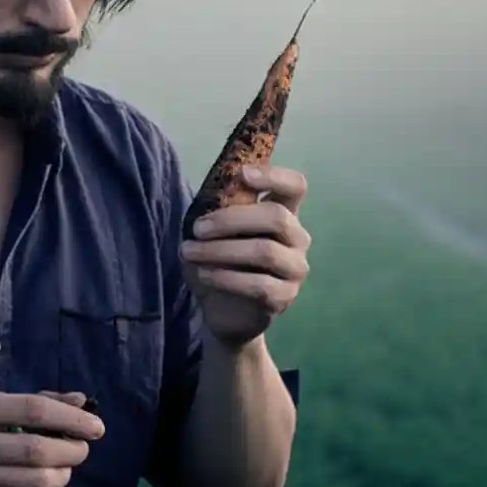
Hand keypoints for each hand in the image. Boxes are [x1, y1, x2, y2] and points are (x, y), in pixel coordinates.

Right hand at [0, 390, 103, 486]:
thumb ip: (34, 402)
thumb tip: (82, 401)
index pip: (34, 409)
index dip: (72, 417)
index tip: (96, 426)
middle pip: (39, 450)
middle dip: (73, 451)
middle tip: (80, 449)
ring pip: (37, 484)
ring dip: (62, 477)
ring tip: (63, 469)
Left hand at [180, 165, 311, 350]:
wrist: (223, 311)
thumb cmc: (220, 262)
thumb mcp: (215, 232)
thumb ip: (218, 209)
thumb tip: (211, 189)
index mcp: (283, 213)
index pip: (295, 186)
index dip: (274, 176)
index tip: (242, 174)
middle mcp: (297, 238)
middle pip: (277, 217)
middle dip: (231, 219)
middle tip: (197, 228)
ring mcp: (295, 269)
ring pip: (265, 251)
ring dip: (220, 250)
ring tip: (189, 252)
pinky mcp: (285, 297)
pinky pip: (259, 285)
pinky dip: (226, 277)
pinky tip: (203, 274)